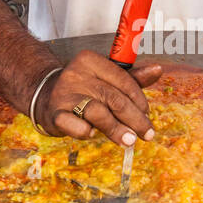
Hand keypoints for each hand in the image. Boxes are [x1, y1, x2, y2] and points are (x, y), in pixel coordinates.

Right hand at [34, 50, 163, 145]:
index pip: (123, 81)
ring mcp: (64, 94)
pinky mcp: (55, 113)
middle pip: (114, 98)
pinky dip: (85, 131)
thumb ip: (132, 77)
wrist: (45, 95)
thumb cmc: (84, 88)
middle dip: (134, 119)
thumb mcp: (106, 78)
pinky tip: (92, 134)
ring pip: (97, 112)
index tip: (147, 117)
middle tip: (146, 134)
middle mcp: (77, 74)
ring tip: (129, 141)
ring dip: (116, 129)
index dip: (140, 102)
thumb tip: (157, 70)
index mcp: (92, 61)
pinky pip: (73, 125)